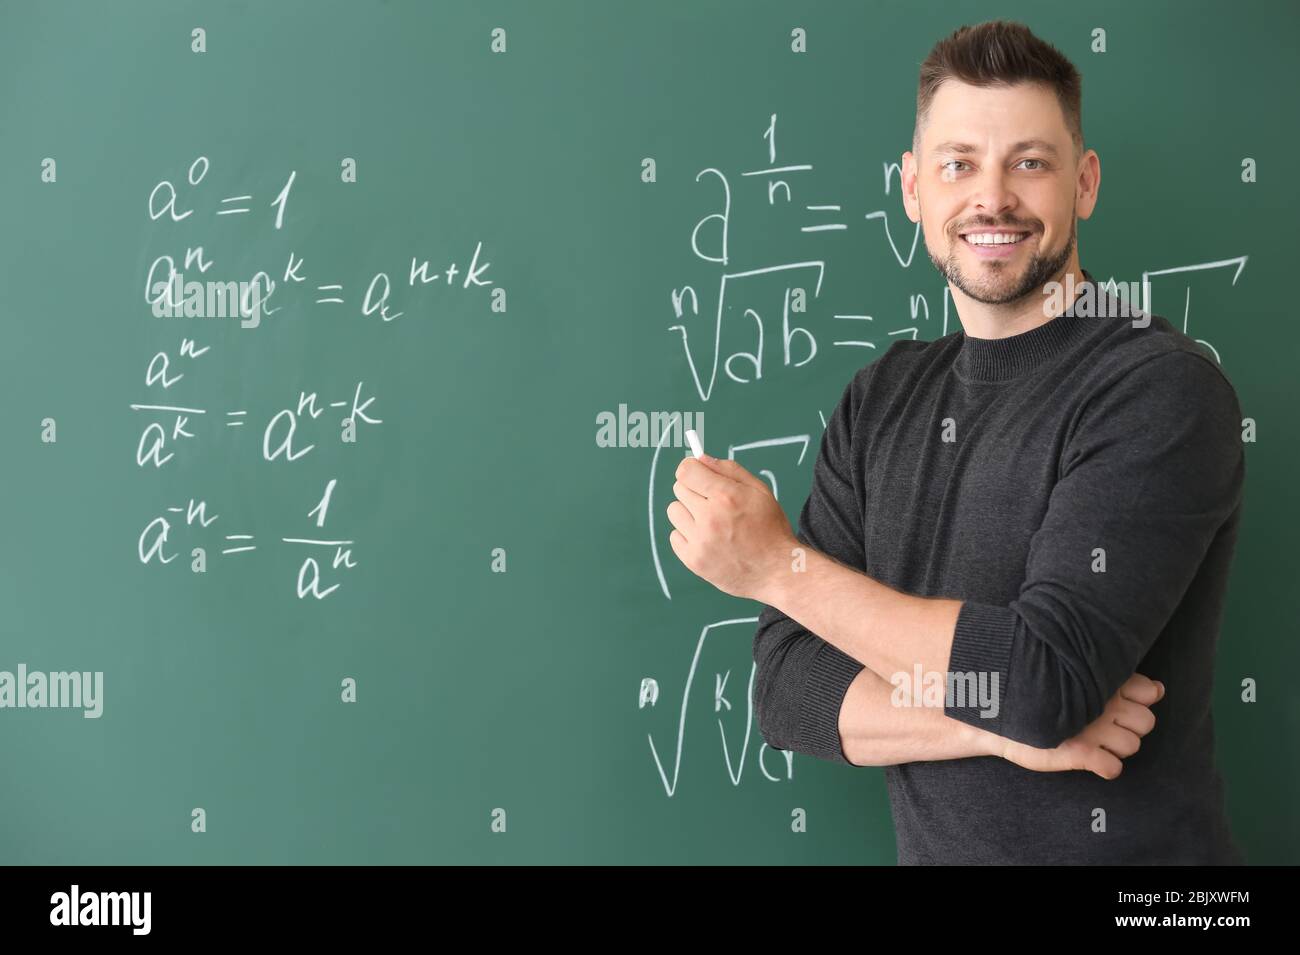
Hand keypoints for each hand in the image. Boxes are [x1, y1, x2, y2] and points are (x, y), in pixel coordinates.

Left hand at [666, 453, 798, 599]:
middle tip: (712, 502)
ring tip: (710, 522)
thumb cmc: (770, 529)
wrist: (776, 571)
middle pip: (679, 488)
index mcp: (727, 496)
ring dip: (688, 513)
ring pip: (674, 511)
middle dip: (694, 490)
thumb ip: (729, 470)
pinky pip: (674, 536)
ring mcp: (699, 541)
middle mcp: (710, 518)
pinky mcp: (693, 560)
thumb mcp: (760, 491)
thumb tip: (701, 458)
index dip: (691, 469)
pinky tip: (708, 539)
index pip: (686, 471)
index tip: (697, 474)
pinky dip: (687, 535)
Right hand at [999, 673, 1165, 778]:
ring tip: (1094, 740)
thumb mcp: (1072, 678)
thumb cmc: (1034, 696)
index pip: (1147, 692)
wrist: (993, 716)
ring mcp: (1092, 729)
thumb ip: (1115, 682)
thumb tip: (1159, 688)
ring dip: (1117, 746)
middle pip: (1146, 722)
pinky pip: (1113, 768)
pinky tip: (1092, 759)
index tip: (1118, 702)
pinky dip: (1106, 767)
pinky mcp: (1080, 753)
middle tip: (1105, 723)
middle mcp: (1102, 703)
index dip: (1139, 700)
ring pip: (1132, 745)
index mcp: (1102, 681)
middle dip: (1131, 725)